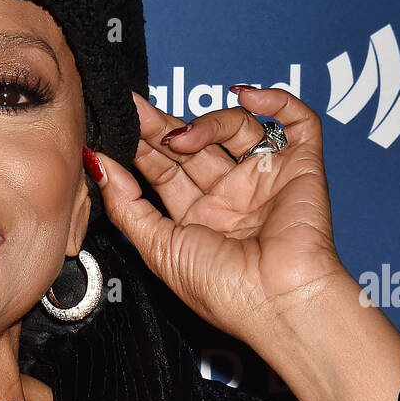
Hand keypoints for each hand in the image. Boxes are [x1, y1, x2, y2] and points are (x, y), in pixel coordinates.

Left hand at [90, 86, 348, 347]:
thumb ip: (126, 204)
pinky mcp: (302, 167)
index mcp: (196, 219)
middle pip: (195, 144)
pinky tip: (246, 97)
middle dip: (164, 125)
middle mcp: (229, 196)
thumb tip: (97, 163)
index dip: (141, 145)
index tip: (118, 123)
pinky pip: (298, 122)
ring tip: (184, 138)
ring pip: (236, 127)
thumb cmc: (221, 290)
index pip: (164, 169)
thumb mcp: (158, 248)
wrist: (275, 303)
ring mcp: (265, 179)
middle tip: (138, 108)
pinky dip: (276, 101)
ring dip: (207, 122)